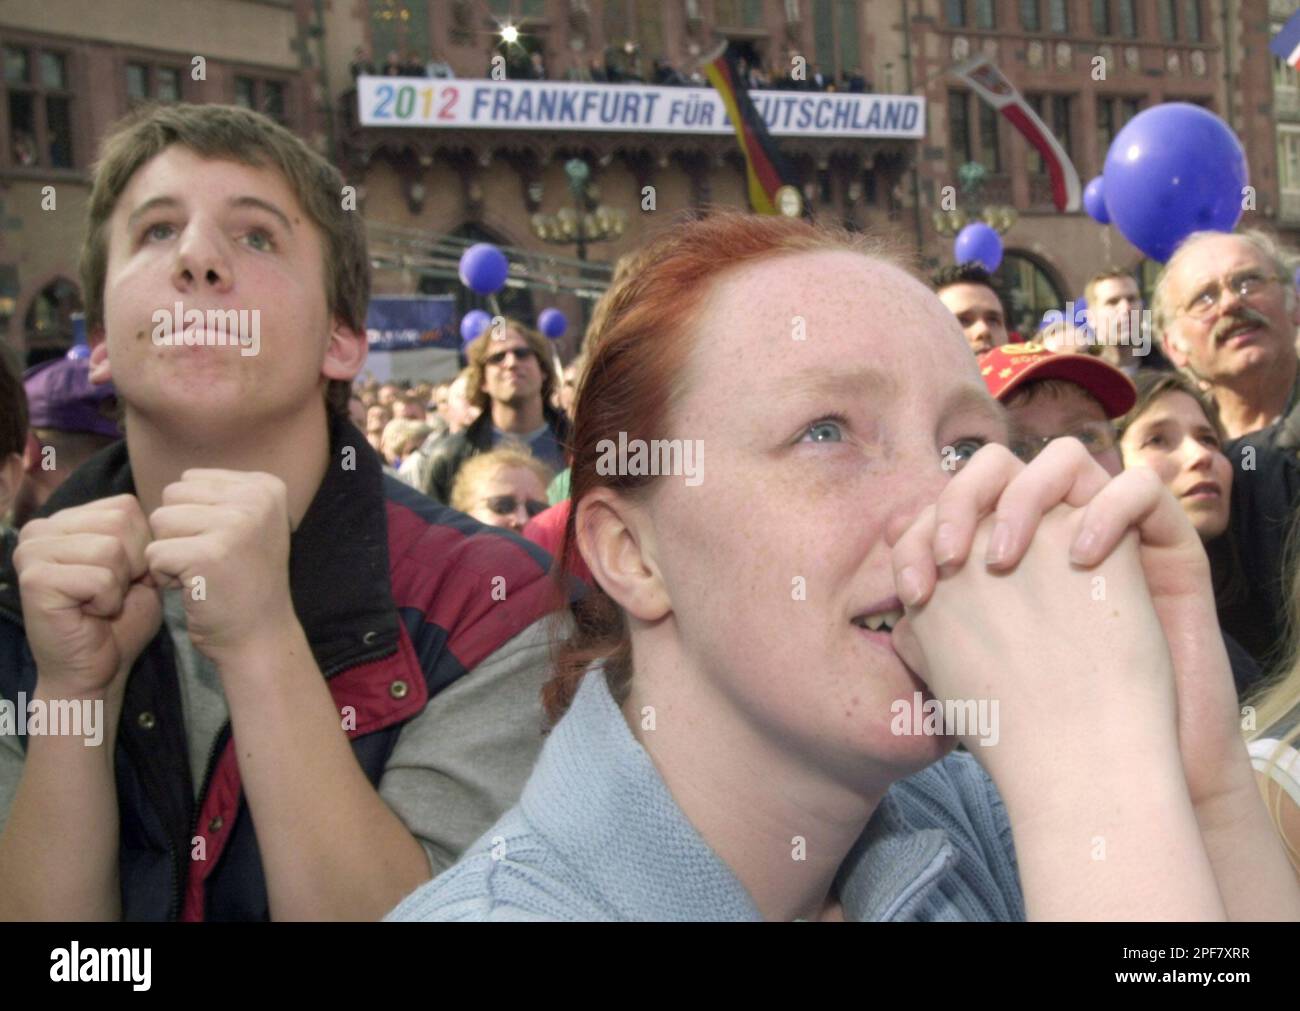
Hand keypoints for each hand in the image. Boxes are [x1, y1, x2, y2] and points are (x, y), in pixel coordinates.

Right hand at [13, 495, 161, 697]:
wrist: (97, 669)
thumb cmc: (120, 620)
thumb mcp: (143, 568)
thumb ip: (146, 536)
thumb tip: (162, 515)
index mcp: (66, 520)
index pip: (125, 506)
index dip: (143, 546)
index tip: (126, 576)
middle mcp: (41, 529)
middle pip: (120, 522)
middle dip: (134, 563)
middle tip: (112, 592)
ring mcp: (32, 552)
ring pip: (111, 548)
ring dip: (120, 584)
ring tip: (100, 602)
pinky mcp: (34, 580)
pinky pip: (100, 577)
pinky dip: (108, 601)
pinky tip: (91, 613)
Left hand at [145, 470, 294, 662]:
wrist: (260, 636)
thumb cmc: (243, 582)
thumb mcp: (247, 525)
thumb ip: (219, 496)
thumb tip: (176, 484)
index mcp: (266, 486)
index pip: (191, 480)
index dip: (194, 517)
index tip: (224, 545)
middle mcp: (256, 499)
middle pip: (173, 496)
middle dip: (178, 531)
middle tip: (208, 561)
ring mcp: (236, 525)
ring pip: (159, 521)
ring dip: (169, 552)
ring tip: (200, 573)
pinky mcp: (209, 555)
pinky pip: (153, 552)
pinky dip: (163, 575)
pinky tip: (193, 588)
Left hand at [891, 438, 1240, 802]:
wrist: (1116, 765)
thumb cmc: (1038, 723)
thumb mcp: (966, 668)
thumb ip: (929, 623)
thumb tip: (891, 586)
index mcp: (1000, 550)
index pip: (951, 503)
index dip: (920, 534)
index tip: (912, 592)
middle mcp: (1049, 529)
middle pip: (998, 465)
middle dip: (963, 499)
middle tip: (951, 560)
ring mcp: (1107, 529)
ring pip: (1065, 459)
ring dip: (1024, 499)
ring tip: (1006, 561)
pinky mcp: (1166, 543)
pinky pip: (1140, 490)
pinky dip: (1107, 511)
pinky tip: (1081, 561)